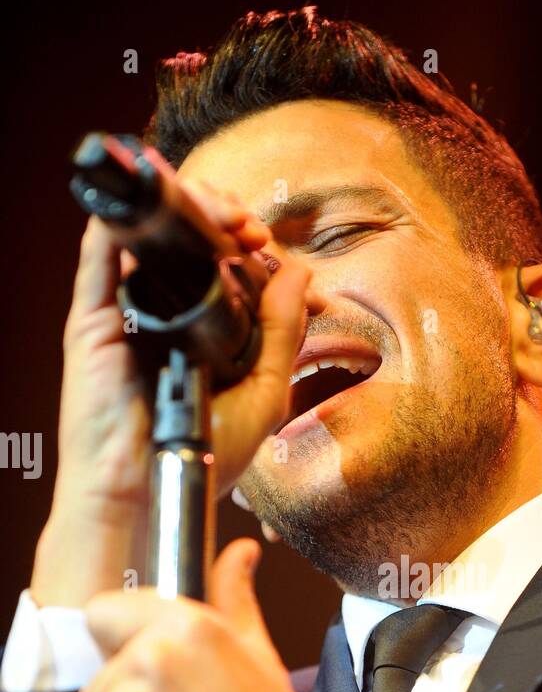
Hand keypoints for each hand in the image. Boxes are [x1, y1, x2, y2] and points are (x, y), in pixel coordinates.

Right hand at [33, 174, 310, 606]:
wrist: (146, 491)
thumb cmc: (201, 457)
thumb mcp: (263, 394)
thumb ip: (282, 334)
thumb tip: (298, 273)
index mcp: (203, 328)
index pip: (220, 260)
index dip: (244, 239)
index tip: (266, 245)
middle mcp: (164, 311)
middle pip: (186, 235)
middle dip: (221, 213)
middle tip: (248, 229)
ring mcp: (127, 309)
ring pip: (150, 230)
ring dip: (188, 204)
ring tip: (222, 216)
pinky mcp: (94, 314)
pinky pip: (102, 247)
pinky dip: (131, 213)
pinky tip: (163, 200)